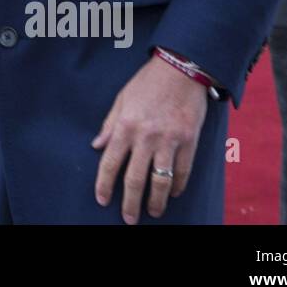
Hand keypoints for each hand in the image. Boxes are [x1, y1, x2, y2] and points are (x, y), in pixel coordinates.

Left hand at [92, 54, 207, 223]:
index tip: (102, 199)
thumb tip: (97, 146)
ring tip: (154, 212)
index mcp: (125, 125)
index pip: (110, 162)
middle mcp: (146, 136)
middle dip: (130, 203)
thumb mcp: (122, 99)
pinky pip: (183, 170)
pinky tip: (174, 193)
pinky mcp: (189, 141)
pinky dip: (178, 185)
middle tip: (129, 219)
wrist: (181, 68)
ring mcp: (169, 140)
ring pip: (161, 181)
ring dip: (157, 201)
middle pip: (135, 179)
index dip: (104, 184)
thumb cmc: (148, 82)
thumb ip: (109, 125)